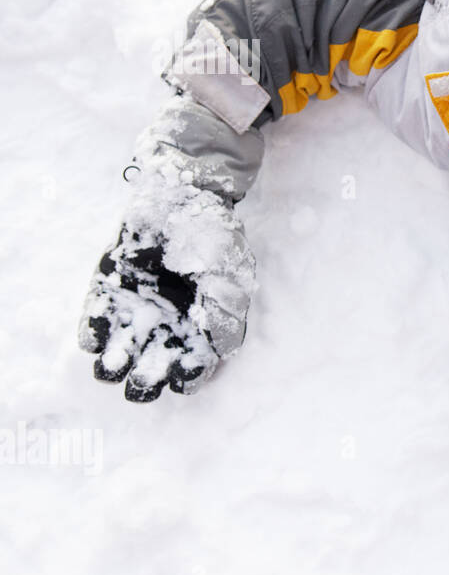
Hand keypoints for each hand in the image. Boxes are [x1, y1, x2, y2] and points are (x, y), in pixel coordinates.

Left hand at [78, 177, 255, 400]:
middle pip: (152, 371)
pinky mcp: (107, 294)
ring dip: (113, 367)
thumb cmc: (212, 234)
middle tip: (143, 378)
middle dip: (145, 381)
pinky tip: (96, 339)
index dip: (188, 378)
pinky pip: (94, 324)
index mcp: (199, 328)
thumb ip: (225, 315)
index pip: (192, 368)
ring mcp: (135, 312)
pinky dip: (92, 335)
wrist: (179, 193)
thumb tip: (221, 353)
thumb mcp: (229, 274)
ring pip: (118, 355)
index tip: (183, 375)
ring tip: (111, 366)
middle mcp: (165, 327)